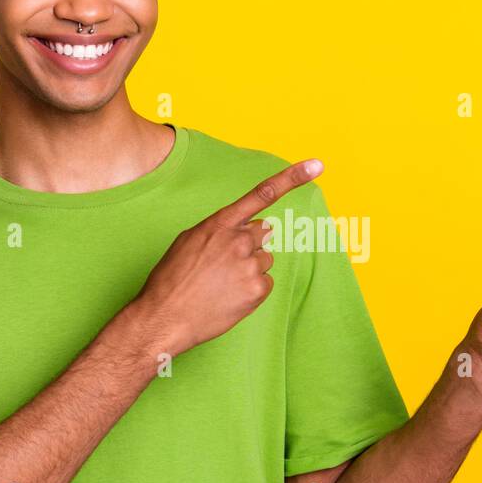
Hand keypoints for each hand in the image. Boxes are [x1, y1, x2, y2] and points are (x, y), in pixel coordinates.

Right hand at [131, 158, 323, 355]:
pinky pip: (266, 282)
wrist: (165, 316)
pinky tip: (230, 296)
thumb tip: (244, 228)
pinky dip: (252, 289)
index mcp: (220, 223)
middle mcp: (239, 240)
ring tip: (223, 283)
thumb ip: (220, 228)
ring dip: (250, 268)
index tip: (316, 166)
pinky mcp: (257, 290)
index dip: (293, 178)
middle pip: (264, 232)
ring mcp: (250, 265)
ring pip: (265, 259)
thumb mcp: (189, 240)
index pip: (262, 194)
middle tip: (226, 263)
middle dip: (251, 243)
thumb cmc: (172, 279)